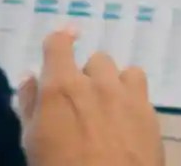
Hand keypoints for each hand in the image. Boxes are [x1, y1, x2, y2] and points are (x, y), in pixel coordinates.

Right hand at [18, 29, 164, 165]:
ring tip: (109, 108)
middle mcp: (96, 83)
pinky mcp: (150, 113)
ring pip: (123, 71)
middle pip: (94, 60)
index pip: (59, 43)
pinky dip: (132, 98)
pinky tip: (127, 120)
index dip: (60, 39)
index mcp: (61, 87)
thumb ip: (30, 105)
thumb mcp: (32, 143)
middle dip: (88, 75)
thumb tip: (30, 77)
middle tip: (82, 103)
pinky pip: (141, 90)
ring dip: (115, 83)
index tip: (63, 39)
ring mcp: (127, 96)